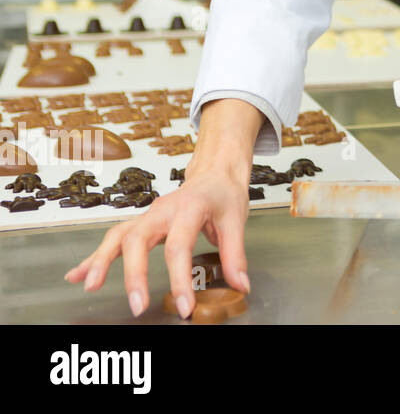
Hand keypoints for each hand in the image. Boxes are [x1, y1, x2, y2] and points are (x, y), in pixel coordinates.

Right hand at [63, 98, 259, 317]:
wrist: (213, 174)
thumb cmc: (223, 195)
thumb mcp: (236, 220)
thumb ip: (235, 255)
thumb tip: (240, 286)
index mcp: (189, 207)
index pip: (179, 246)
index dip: (180, 279)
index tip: (185, 307)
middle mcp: (162, 210)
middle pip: (139, 239)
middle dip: (134, 274)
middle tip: (137, 305)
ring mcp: (147, 216)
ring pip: (118, 236)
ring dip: (102, 261)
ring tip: (91, 287)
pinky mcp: (140, 223)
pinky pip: (113, 239)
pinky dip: (95, 258)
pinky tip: (77, 275)